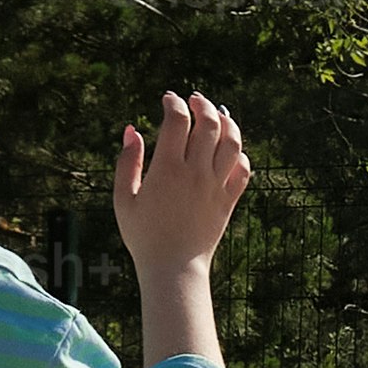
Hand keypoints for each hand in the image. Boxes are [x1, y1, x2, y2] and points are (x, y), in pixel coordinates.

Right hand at [114, 97, 250, 270]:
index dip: (174, 103)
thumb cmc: (142, 235)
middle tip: (194, 100)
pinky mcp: (229, 201)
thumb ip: (127, 162)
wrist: (173, 269)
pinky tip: (228, 149)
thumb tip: (132, 130)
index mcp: (167, 170)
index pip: (178, 121)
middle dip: (203, 104)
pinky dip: (239, 154)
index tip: (168, 99)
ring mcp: (216, 187)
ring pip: (233, 143)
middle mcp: (195, 174)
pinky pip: (243, 170)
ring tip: (217, 115)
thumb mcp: (124, 198)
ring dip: (227, 122)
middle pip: (209, 124)